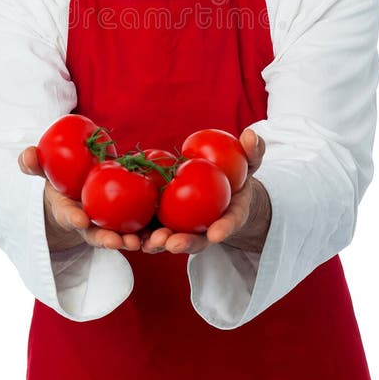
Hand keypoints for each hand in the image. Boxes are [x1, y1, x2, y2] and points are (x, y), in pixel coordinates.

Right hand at [18, 146, 142, 251]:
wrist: (80, 192)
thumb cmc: (63, 182)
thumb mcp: (47, 173)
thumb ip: (35, 164)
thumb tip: (26, 155)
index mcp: (70, 211)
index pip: (69, 215)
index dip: (72, 217)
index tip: (79, 218)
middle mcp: (90, 224)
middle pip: (96, 234)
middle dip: (105, 239)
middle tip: (114, 241)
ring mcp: (109, 227)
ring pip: (119, 237)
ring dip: (129, 241)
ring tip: (138, 243)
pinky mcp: (128, 225)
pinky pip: (140, 231)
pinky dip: (149, 235)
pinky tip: (160, 236)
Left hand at [141, 128, 266, 254]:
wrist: (219, 187)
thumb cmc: (236, 176)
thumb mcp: (248, 161)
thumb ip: (252, 151)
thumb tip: (251, 135)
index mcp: (229, 216)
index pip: (228, 224)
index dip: (223, 229)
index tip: (216, 233)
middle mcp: (205, 229)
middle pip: (196, 240)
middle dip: (184, 244)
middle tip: (173, 242)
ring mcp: (184, 229)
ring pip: (170, 240)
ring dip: (158, 244)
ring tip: (147, 242)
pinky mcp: (164, 224)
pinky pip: (151, 230)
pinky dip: (140, 234)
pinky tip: (126, 234)